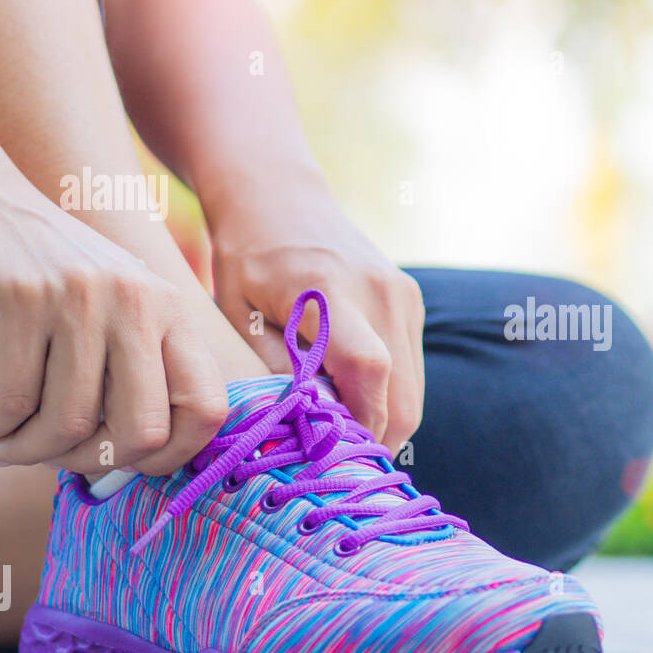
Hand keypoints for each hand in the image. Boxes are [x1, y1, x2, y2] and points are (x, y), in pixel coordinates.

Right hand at [0, 155, 227, 474]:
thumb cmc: (49, 272)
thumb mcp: (116, 304)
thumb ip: (137, 368)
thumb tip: (141, 460)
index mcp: (170, 310)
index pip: (207, 407)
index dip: (175, 456)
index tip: (130, 466)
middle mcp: (136, 303)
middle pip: (143, 431)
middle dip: (97, 463)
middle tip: (60, 459)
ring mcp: (79, 299)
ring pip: (71, 423)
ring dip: (32, 450)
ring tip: (9, 446)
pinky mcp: (19, 301)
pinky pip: (15, 401)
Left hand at [209, 189, 423, 451]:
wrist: (279, 196)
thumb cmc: (247, 258)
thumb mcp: (240, 315)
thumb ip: (277, 371)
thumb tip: (309, 430)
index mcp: (330, 291)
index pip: (369, 371)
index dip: (360, 423)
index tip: (332, 453)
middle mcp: (381, 292)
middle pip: (403, 397)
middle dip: (374, 439)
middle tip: (332, 457)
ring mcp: (404, 296)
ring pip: (413, 393)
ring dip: (382, 420)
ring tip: (337, 426)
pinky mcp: (411, 302)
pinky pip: (411, 371)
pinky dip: (387, 395)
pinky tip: (349, 394)